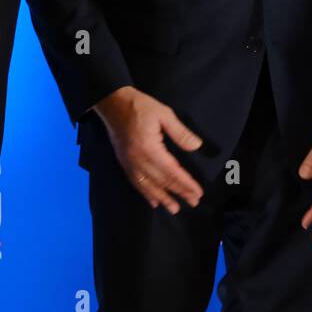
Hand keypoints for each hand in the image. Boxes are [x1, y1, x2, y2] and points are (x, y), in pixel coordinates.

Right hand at [94, 86, 203, 214]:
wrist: (113, 103)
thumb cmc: (140, 106)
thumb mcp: (164, 114)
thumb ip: (180, 132)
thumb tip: (197, 147)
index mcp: (150, 149)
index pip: (172, 172)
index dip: (186, 184)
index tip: (198, 193)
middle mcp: (139, 161)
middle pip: (162, 182)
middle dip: (179, 193)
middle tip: (193, 203)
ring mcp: (129, 163)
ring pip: (148, 186)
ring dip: (163, 198)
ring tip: (175, 209)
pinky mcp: (124, 162)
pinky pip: (135, 182)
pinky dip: (145, 193)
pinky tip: (153, 201)